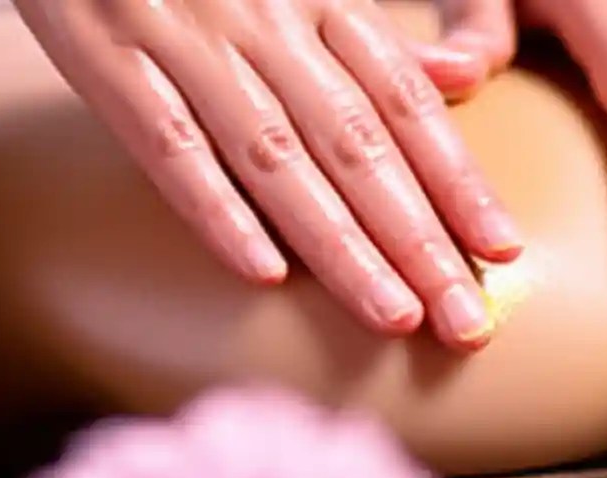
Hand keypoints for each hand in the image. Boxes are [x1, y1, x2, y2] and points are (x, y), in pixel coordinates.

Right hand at [12, 0, 522, 350]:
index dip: (460, 181)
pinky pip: (167, 144)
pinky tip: (264, 275)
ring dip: (341, 245)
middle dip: (419, 240)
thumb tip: (459, 82)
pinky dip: (217, 210)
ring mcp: (187, 39)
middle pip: (358, 146)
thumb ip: (376, 33)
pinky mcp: (104, 54)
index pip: (409, 105)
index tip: (503, 252)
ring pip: (278, 158)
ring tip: (393, 316)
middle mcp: (267, 22)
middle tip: (465, 319)